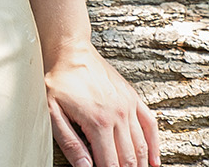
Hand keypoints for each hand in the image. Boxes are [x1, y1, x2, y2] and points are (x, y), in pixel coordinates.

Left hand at [45, 41, 160, 166]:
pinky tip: (154, 160)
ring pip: (141, 144)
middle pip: (129, 158)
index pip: (110, 163)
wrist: (71, 51)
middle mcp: (118, 115)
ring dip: (140, 164)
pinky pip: (150, 124)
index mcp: (98, 122)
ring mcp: (128, 105)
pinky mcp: (133, 97)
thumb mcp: (53, 113)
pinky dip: (155, 144)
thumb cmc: (59, 81)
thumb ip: (70, 144)